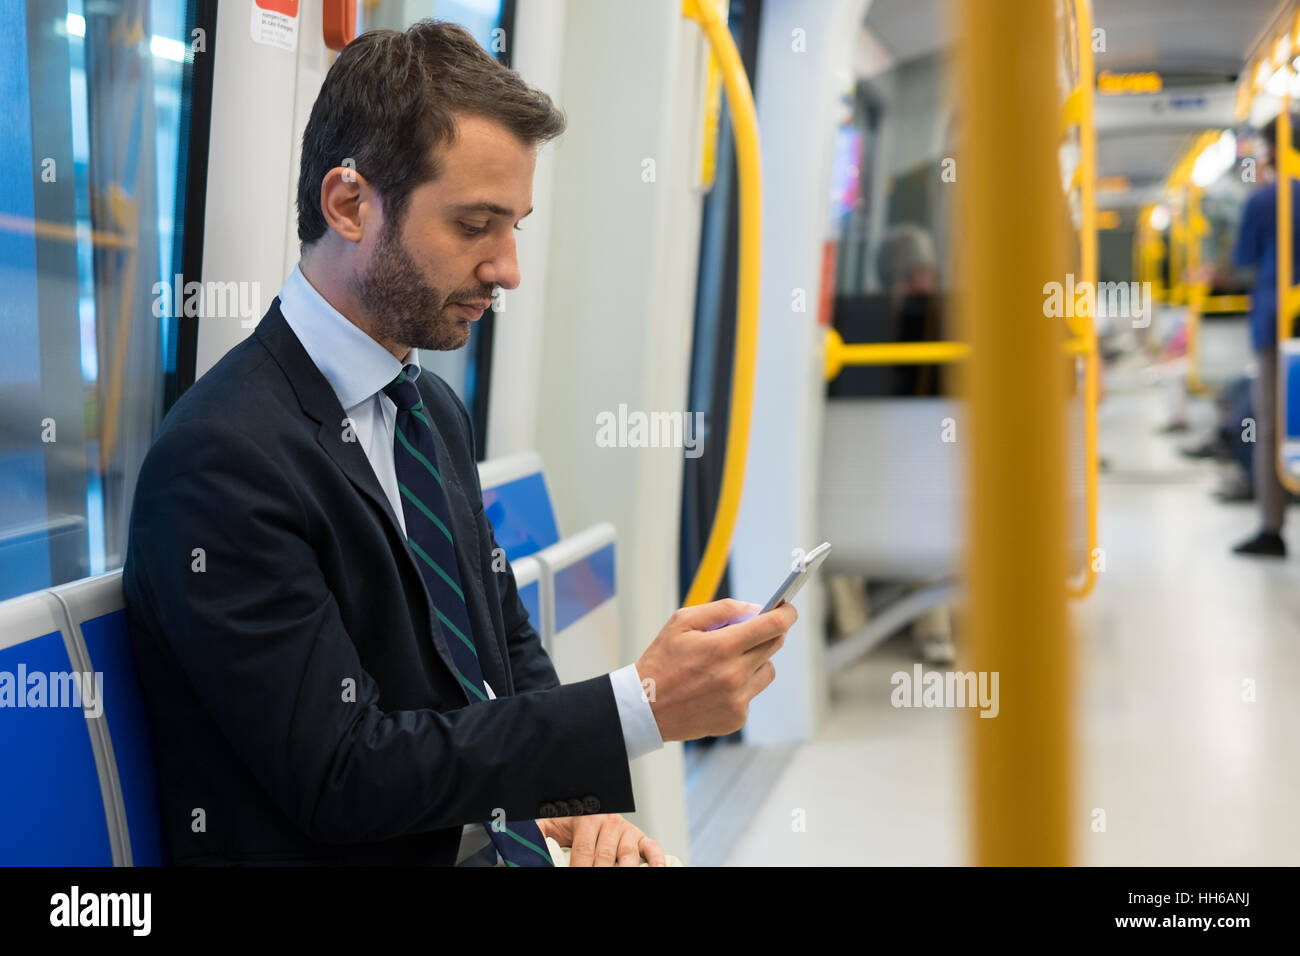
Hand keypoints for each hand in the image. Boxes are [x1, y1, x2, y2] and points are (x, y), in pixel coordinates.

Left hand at [536, 813, 665, 866]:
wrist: (587, 808)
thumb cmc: (567, 823)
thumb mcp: (550, 824)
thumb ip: (538, 834)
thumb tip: (524, 842)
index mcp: (586, 819)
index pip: (583, 852)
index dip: (579, 869)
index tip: (574, 875)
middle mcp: (609, 823)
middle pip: (604, 859)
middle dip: (599, 873)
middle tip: (594, 878)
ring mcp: (627, 830)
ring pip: (627, 857)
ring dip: (625, 870)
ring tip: (620, 876)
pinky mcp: (640, 838)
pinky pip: (652, 847)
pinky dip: (657, 859)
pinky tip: (658, 869)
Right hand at [635, 598, 796, 741]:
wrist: (643, 708)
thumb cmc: (661, 660)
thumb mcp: (682, 622)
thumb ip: (722, 610)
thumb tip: (755, 609)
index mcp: (721, 647)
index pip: (772, 626)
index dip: (786, 614)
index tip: (787, 608)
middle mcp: (734, 675)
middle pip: (774, 646)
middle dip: (768, 633)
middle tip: (753, 629)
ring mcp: (737, 700)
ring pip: (767, 670)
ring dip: (756, 660)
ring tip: (727, 662)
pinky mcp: (736, 718)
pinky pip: (752, 693)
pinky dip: (742, 685)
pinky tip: (716, 686)